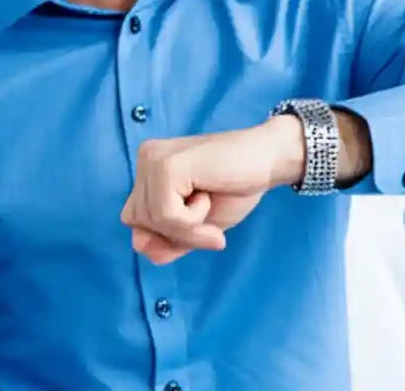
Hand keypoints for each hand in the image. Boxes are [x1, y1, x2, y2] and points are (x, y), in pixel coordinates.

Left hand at [120, 117, 304, 264]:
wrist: (269, 160)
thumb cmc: (236, 188)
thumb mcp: (196, 227)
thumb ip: (166, 242)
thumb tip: (141, 246)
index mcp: (148, 170)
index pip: (135, 222)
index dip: (168, 234)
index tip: (202, 227)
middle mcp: (146, 158)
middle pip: (138, 223)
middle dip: (177, 233)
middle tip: (209, 223)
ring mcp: (154, 159)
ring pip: (151, 221)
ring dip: (189, 228)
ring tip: (211, 204)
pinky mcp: (167, 165)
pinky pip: (165, 215)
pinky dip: (192, 221)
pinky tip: (209, 198)